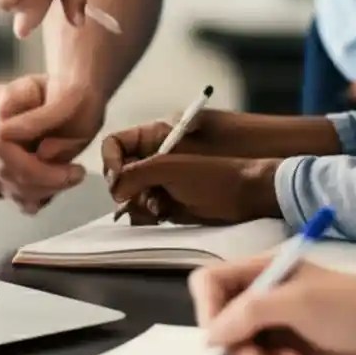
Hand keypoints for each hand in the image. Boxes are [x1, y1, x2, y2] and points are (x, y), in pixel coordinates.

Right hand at [0, 74, 104, 212]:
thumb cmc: (67, 91)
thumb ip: (45, 120)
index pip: (0, 147)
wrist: (63, 89)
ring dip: (39, 192)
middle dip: (42, 183)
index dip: (37, 169)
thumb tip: (40, 152)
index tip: (75, 170)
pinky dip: (27, 196)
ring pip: (2, 186)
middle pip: (1, 170)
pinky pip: (2, 191)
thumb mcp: (69, 100)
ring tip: (67, 179)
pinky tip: (50, 189)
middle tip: (76, 176)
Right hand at [103, 125, 280, 223]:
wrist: (245, 195)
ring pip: (129, 195)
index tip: (116, 182)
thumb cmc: (213, 174)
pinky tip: (161, 214)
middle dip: (122, 188)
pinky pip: (144, 211)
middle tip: (133, 199)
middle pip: (118, 173)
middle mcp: (152, 160)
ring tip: (155, 207)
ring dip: (135, 203)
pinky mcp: (166, 204)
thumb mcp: (169, 167)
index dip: (110, 162)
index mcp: (152, 139)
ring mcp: (159, 182)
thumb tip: (115, 189)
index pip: (115, 145)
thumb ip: (137, 173)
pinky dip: (146, 215)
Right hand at [191, 258, 355, 354]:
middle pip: (219, 317)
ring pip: (237, 343)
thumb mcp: (298, 302)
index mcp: (261, 268)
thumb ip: (250, 311)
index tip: (221, 336)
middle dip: (233, 343)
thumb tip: (213, 333)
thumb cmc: (355, 305)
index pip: (210, 283)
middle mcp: (262, 291)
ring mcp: (274, 319)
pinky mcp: (286, 343)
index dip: (207, 309)